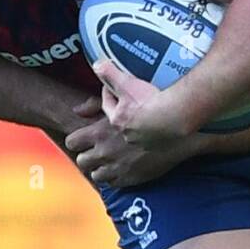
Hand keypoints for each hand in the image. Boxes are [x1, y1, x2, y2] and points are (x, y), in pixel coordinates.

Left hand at [62, 65, 197, 188]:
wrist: (176, 125)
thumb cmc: (153, 104)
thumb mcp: (128, 85)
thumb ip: (110, 76)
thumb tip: (97, 64)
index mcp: (98, 131)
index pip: (73, 141)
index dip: (79, 138)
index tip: (90, 134)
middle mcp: (104, 152)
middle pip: (82, 161)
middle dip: (87, 156)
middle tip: (97, 150)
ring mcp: (119, 167)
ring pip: (98, 175)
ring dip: (102, 169)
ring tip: (111, 162)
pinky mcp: (135, 177)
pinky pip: (116, 184)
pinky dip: (118, 178)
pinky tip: (125, 170)